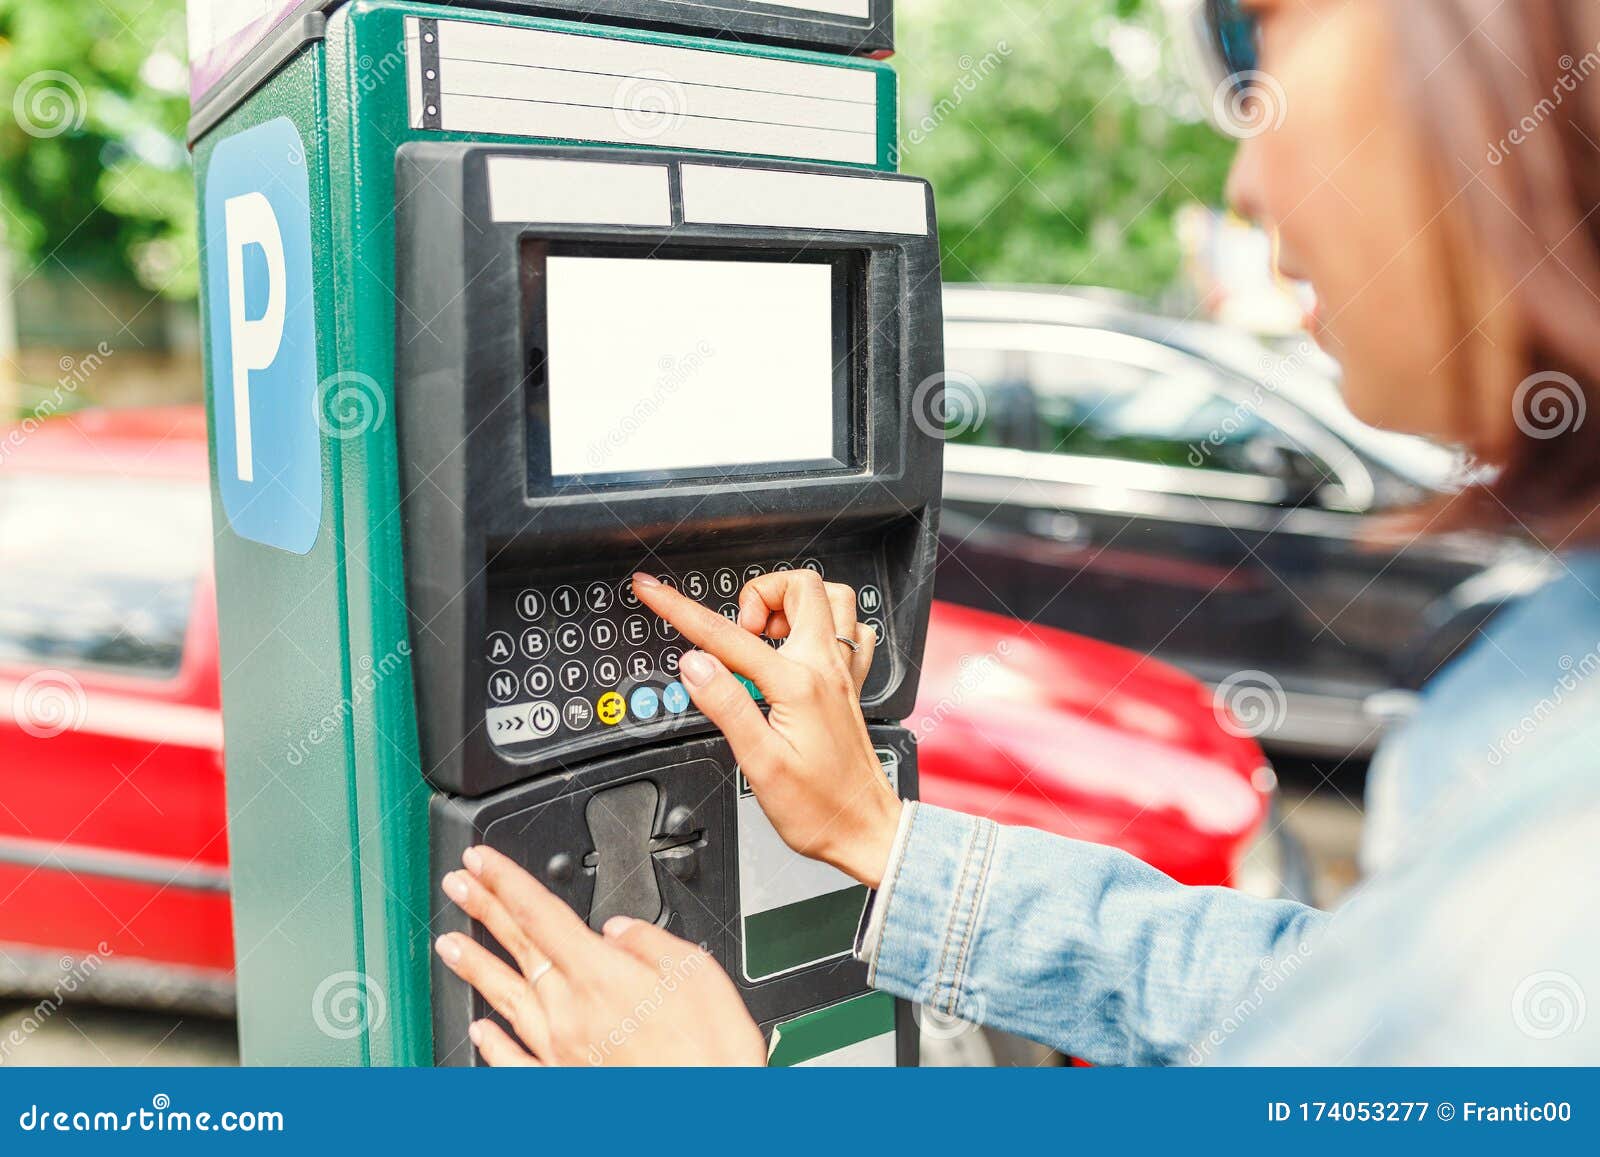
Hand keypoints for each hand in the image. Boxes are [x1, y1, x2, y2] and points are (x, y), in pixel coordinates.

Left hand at [436, 845, 764, 1065]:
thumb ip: (649, 942)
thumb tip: (620, 929)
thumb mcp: (696, 973)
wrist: (712, 1114)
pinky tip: (479, 1031)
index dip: (505, 881)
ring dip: (476, 967)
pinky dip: (494, 1045)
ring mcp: (562, 1051)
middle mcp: (572, 1012)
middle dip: (485, 909)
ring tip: (448, 944)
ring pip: (508, 999)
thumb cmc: (712, 1054)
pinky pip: (517, 1061)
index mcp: (602, 976)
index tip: (480, 861)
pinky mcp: (565, 1084)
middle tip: (457, 883)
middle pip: (519, 948)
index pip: (539, 913)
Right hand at [632, 570, 902, 887]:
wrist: (865, 830)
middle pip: (800, 586)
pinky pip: (849, 630)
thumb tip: (694, 663)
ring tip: (766, 636)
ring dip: (793, 603)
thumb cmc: (818, 808)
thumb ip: (726, 704)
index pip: (725, 635)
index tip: (653, 591)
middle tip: (736, 632)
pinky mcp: (850, 686)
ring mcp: (843, 674)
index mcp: (797, 684)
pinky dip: (824, 625)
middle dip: (758, 594)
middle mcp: (826, 669)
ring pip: (831, 599)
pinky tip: (801, 649)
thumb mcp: (760, 763)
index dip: (680, 608)